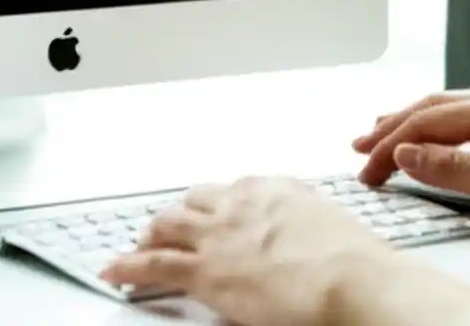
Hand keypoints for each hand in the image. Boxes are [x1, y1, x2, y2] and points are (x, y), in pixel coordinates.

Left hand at [99, 176, 392, 325]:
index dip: (221, 204)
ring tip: (139, 246)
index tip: (218, 212)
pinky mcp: (204, 270)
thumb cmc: (356, 263)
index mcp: (275, 190)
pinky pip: (152, 265)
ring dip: (150, 235)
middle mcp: (241, 203)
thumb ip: (313, 225)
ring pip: (168, 225)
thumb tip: (316, 238)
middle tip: (171, 228)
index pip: (236, 189)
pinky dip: (127, 267)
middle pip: (196, 200)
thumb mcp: (334, 227)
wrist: (350, 281)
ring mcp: (218, 234)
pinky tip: (113, 271)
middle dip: (181, 214)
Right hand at [353, 90, 469, 236]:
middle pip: (433, 109)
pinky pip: (468, 124)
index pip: (426, 123)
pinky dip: (440, 131)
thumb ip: (451, 168)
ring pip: (450, 113)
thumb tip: (406, 153)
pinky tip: (437, 141)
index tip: (368, 170)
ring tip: (385, 134)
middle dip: (392, 127)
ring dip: (413, 125)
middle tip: (360, 147)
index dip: (391, 146)